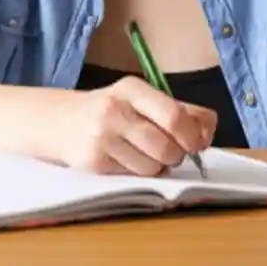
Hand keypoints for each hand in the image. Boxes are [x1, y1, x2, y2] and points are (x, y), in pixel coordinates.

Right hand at [51, 76, 215, 176]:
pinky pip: (135, 177)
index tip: (197, 143)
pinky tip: (127, 160)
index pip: (174, 116)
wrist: (59, 121)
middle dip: (178, 155)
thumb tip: (206, 133)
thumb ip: (179, 110)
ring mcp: (102, 137)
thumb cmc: (112, 111)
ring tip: (146, 155)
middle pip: (168, 147)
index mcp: (132, 88)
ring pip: (154, 167)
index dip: (193, 136)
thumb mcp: (140, 99)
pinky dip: (139, 173)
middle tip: (172, 152)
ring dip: (159, 167)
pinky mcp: (94, 162)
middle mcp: (115, 110)